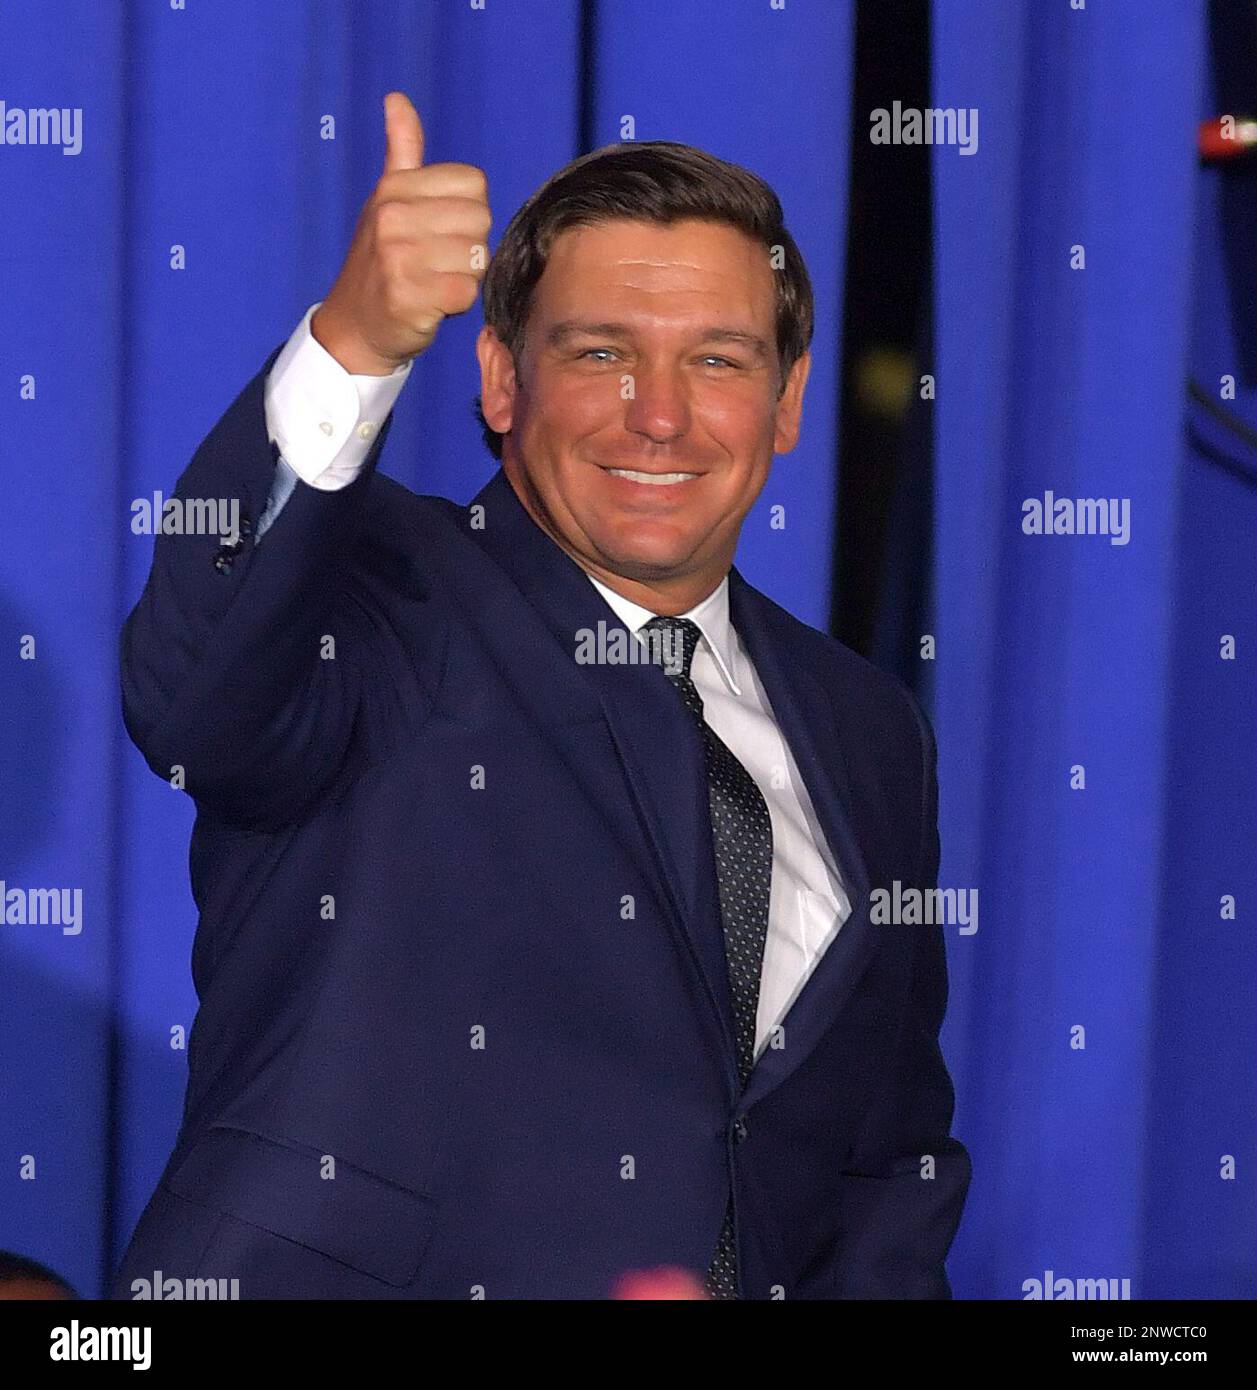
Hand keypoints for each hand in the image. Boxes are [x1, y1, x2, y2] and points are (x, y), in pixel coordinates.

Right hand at [311, 92, 490, 374]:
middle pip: (480, 220)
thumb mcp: (387, 200)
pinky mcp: (409, 297)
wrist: (355, 325)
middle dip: (469, 247)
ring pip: (476, 257)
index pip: (474, 184)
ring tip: (435, 282)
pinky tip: (435, 304)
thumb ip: (401, 151)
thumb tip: (397, 98)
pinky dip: (459, 304)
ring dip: (465, 277)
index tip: (441, 231)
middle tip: (438, 263)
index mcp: (394, 188)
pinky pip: (467, 292)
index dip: (468, 213)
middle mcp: (393, 217)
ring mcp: (398, 257)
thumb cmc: (382, 261)